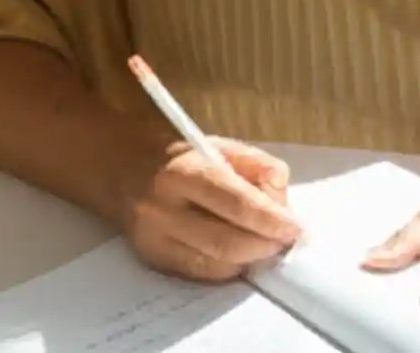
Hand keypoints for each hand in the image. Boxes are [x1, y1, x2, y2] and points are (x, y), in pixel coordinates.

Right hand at [119, 136, 302, 281]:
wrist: (123, 169)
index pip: (235, 202)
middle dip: (264, 246)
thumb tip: (281, 205)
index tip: (295, 228)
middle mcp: (163, 208)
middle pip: (225, 242)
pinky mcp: (153, 258)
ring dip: (250, 260)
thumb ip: (259, 168)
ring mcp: (155, 238)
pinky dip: (229, 269)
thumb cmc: (182, 156)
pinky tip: (242, 256)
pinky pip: (200, 273)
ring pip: (214, 264)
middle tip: (286, 243)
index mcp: (183, 171)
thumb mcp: (222, 146)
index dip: (270, 220)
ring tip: (268, 248)